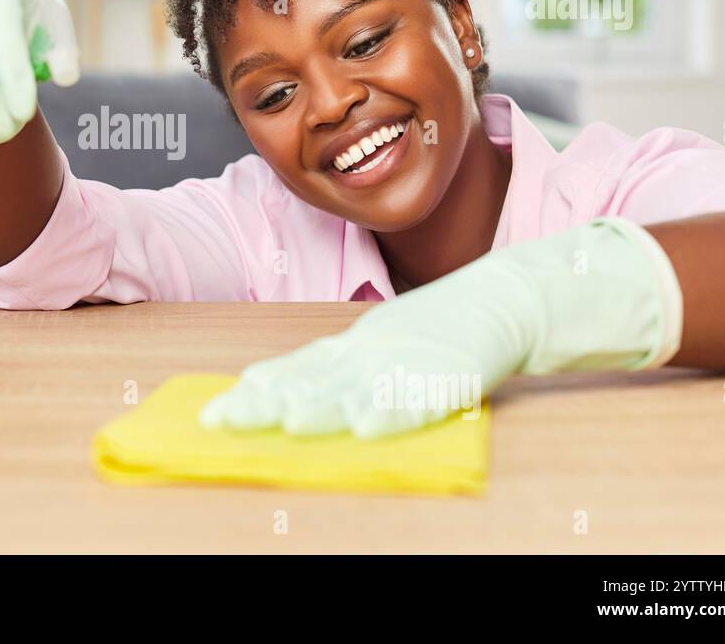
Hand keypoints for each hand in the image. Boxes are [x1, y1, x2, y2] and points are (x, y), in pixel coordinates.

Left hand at [200, 216, 682, 438]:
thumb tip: (291, 391)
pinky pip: (415, 400)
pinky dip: (389, 414)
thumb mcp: (381, 342)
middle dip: (265, 402)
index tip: (219, 407)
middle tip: (221, 421)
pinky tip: (365, 427)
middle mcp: (371, 353)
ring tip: (285, 424)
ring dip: (318, 408)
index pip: (297, 367)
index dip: (260, 389)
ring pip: (354, 390)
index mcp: (355, 345)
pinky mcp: (448, 376)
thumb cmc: (439, 327)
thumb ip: (340, 368)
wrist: (504, 298)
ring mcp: (407, 363)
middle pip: (310, 380)